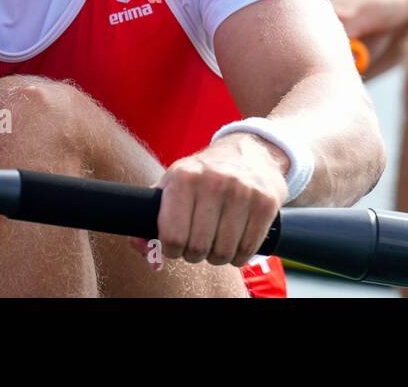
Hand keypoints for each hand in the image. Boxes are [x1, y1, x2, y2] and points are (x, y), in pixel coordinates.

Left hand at [132, 132, 288, 269]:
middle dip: (195, 254)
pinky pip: (248, 249)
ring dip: (218, 256)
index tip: (176, 244)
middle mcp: (213, 181)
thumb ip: (149, 217)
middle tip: (198, 243)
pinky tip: (236, 240)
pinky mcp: (265, 202)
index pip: (171, 237)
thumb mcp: (174, 183)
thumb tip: (142, 248)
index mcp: (184, 177)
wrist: (253, 150)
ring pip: (223, 253)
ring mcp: (242, 191)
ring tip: (217, 241)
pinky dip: (239, 254)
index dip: (171, 249)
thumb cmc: (206, 173)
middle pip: (197, 248)